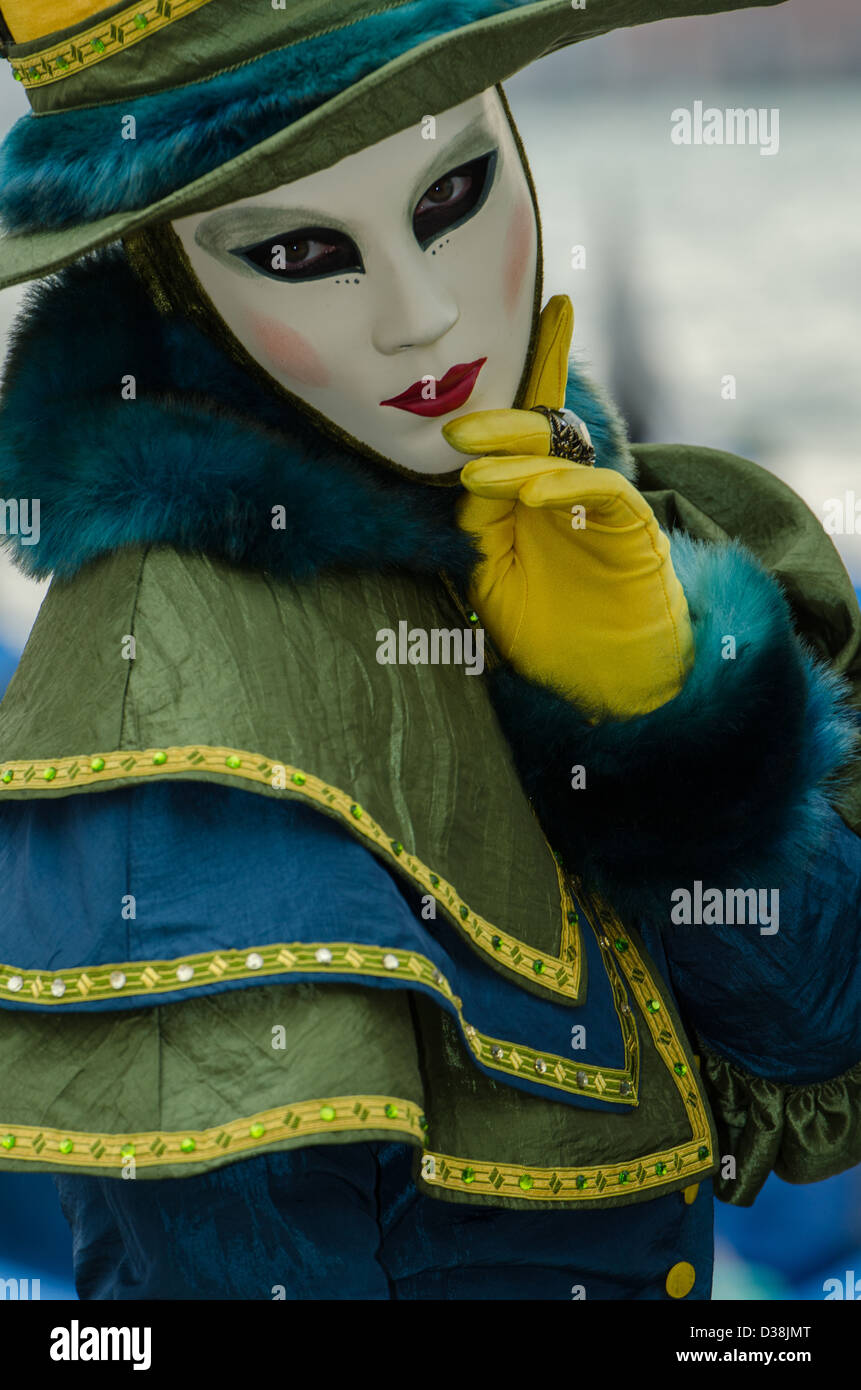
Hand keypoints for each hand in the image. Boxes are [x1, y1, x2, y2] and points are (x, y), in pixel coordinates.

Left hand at [445, 296, 693, 717]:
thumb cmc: (547, 631)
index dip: (540, 367)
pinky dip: (566, 487)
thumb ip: (479, 524)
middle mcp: (570, 490)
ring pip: (564, 458)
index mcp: (535, 494)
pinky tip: (534, 497)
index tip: (545, 309)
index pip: (531, 427)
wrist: (602, 683)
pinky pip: (602, 492)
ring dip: (517, 462)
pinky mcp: (630, 530)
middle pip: (541, 432)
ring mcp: (601, 507)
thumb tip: (464, 480)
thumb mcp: (492, 576)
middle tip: (456, 431)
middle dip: (499, 425)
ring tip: (475, 476)